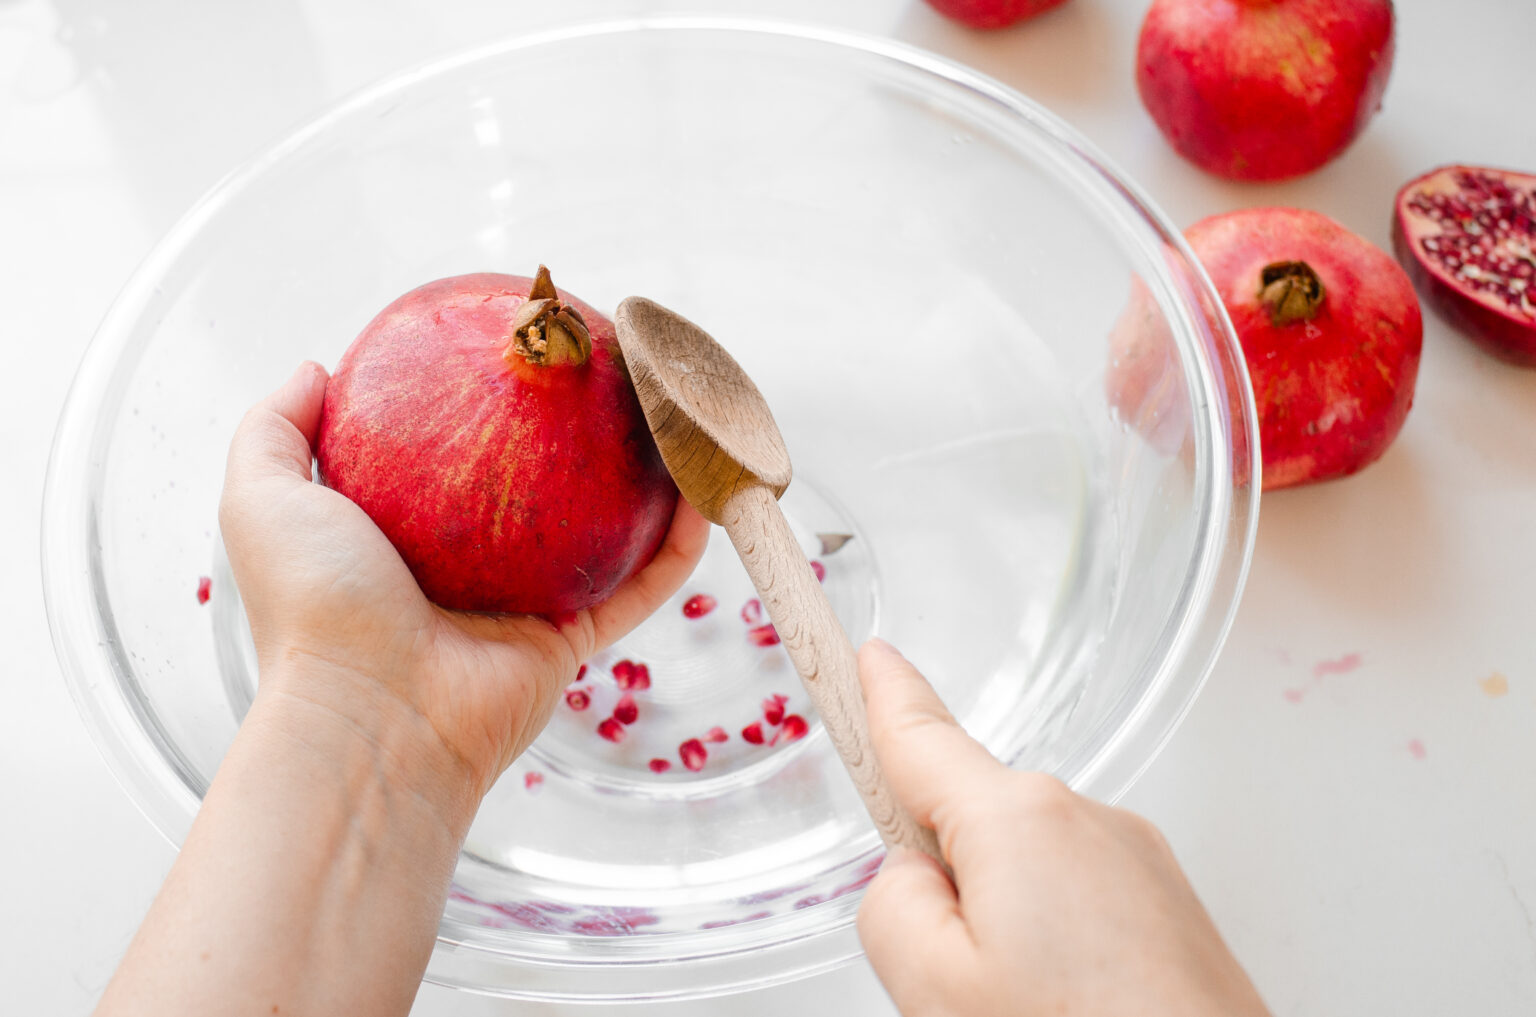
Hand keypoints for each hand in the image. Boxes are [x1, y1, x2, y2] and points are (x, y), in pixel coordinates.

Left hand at [219, 362, 708, 800]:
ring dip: (644, 480)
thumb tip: (317, 366)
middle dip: (581, 432)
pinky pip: (637, 586)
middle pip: (540, 484)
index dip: (487, 402)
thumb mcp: (262, 496)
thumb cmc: (315, 606)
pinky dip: (677, 546)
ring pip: (602, 530)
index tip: (520, 351)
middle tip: (612, 375)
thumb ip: (276, 427)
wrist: (370, 717)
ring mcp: (522, 604)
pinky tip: (704, 494)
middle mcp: (468, 567)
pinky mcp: (569, 640)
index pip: (455, 454)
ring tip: (675, 421)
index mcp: (404, 534)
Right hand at [855, 640, 1271, 1016]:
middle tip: (962, 987)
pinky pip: (1076, 900)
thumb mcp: (934, 988)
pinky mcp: (1167, 904)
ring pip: (1023, 870)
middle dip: (945, 888)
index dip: (882, 693)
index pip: (922, 736)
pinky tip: (1072, 1009)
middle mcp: (1086, 819)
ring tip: (1033, 1009)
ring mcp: (1137, 859)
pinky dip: (1056, 948)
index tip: (867, 652)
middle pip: (970, 823)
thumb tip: (913, 876)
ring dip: (1004, 929)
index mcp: (1020, 820)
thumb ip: (890, 906)